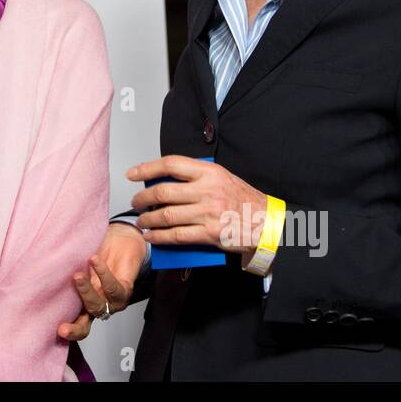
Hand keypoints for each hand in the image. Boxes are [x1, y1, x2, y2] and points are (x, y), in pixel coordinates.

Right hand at [57, 222, 146, 340]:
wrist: (122, 238)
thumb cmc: (96, 249)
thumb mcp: (75, 259)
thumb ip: (62, 265)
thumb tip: (38, 261)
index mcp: (81, 303)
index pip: (73, 322)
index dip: (66, 330)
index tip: (55, 331)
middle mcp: (95, 306)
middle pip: (84, 325)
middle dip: (74, 327)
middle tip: (62, 327)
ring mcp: (110, 300)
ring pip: (97, 306)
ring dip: (86, 292)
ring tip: (77, 276)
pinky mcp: (125, 290)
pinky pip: (113, 288)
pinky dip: (103, 274)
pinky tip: (94, 260)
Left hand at [127, 156, 267, 255]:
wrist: (268, 224)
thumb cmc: (244, 201)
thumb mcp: (223, 178)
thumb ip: (197, 177)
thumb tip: (166, 181)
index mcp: (210, 172)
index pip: (171, 164)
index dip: (147, 168)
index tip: (132, 174)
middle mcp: (207, 190)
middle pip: (163, 192)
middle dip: (142, 198)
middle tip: (135, 202)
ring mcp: (208, 213)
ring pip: (166, 215)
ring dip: (148, 219)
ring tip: (141, 220)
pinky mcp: (210, 234)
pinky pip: (177, 236)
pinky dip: (159, 237)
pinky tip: (151, 236)